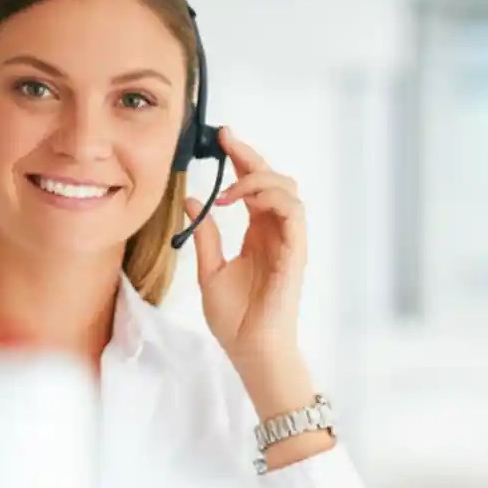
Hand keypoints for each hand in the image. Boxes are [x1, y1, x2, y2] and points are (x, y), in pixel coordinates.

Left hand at [183, 127, 306, 371]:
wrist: (250, 349)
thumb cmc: (235, 319)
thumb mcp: (209, 270)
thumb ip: (205, 235)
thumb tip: (191, 200)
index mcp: (259, 234)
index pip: (254, 187)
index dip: (241, 160)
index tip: (220, 138)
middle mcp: (276, 232)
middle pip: (274, 180)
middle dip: (250, 156)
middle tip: (224, 140)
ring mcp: (289, 242)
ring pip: (287, 190)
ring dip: (258, 179)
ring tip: (228, 190)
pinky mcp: (295, 253)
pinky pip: (293, 213)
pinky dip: (271, 199)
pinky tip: (242, 201)